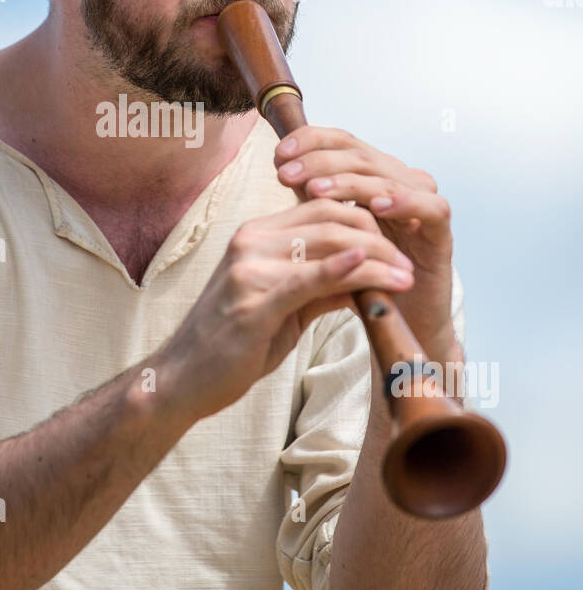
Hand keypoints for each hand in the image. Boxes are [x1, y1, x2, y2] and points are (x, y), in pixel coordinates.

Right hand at [156, 199, 415, 424]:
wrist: (181, 380)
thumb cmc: (233, 345)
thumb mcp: (283, 308)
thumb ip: (321, 287)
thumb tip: (367, 276)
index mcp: (256, 235)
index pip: (323, 209)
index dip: (367, 221)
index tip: (398, 247)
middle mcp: (250, 241)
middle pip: (330, 219)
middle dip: (379, 239)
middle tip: (409, 266)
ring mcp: (249, 269)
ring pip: (327, 246)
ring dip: (376, 260)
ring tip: (406, 279)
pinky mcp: (253, 302)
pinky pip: (307, 278)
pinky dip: (342, 270)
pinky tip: (369, 267)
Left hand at [274, 126, 455, 356]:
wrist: (393, 325)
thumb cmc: (357, 278)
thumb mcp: (329, 235)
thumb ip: (316, 204)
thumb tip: (283, 170)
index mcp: (372, 178)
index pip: (343, 143)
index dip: (311, 142)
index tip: (278, 154)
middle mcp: (400, 184)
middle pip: (361, 155)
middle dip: (320, 161)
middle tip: (286, 174)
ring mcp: (423, 206)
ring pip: (389, 178)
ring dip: (350, 183)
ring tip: (316, 191)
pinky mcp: (441, 235)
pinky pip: (431, 208)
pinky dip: (405, 202)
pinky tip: (375, 206)